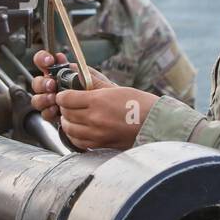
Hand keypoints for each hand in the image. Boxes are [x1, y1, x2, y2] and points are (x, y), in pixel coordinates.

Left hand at [29, 50, 155, 149]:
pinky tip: (78, 130)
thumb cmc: (140, 104)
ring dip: (67, 122)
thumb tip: (79, 74)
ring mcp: (97, 134)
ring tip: (71, 117)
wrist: (156, 124)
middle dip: (63, 108)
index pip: (67, 98)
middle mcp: (95, 119)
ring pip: (69, 130)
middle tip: (67, 105)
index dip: (62, 96)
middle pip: (66, 114)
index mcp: (98, 101)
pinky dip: (74, 136)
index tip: (63, 95)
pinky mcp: (101, 145)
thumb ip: (95, 83)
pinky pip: (78, 142)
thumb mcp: (116, 89)